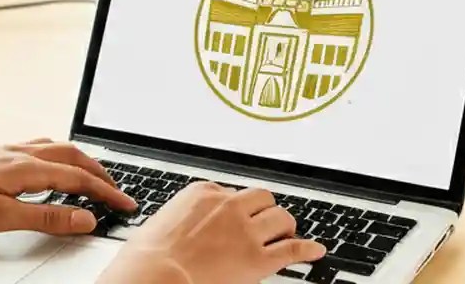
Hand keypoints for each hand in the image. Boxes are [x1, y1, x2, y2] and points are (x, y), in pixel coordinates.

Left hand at [0, 138, 136, 236]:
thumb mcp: (1, 217)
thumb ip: (46, 217)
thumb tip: (84, 217)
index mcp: (24, 167)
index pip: (78, 178)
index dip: (106, 192)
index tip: (126, 205)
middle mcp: (17, 153)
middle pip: (72, 155)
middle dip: (100, 172)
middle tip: (119, 191)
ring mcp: (4, 152)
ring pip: (55, 148)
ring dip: (80, 161)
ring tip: (93, 176)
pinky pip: (37, 149)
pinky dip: (56, 157)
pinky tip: (49, 167)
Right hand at [99, 183, 325, 283]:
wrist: (156, 274)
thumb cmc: (149, 255)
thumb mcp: (161, 221)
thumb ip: (184, 217)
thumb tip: (185, 225)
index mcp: (203, 193)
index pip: (230, 191)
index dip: (234, 208)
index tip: (235, 218)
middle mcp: (229, 207)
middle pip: (262, 198)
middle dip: (264, 210)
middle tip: (263, 223)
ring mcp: (246, 231)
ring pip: (281, 218)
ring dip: (283, 226)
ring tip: (283, 234)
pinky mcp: (258, 259)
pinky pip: (292, 249)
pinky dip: (307, 249)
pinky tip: (315, 251)